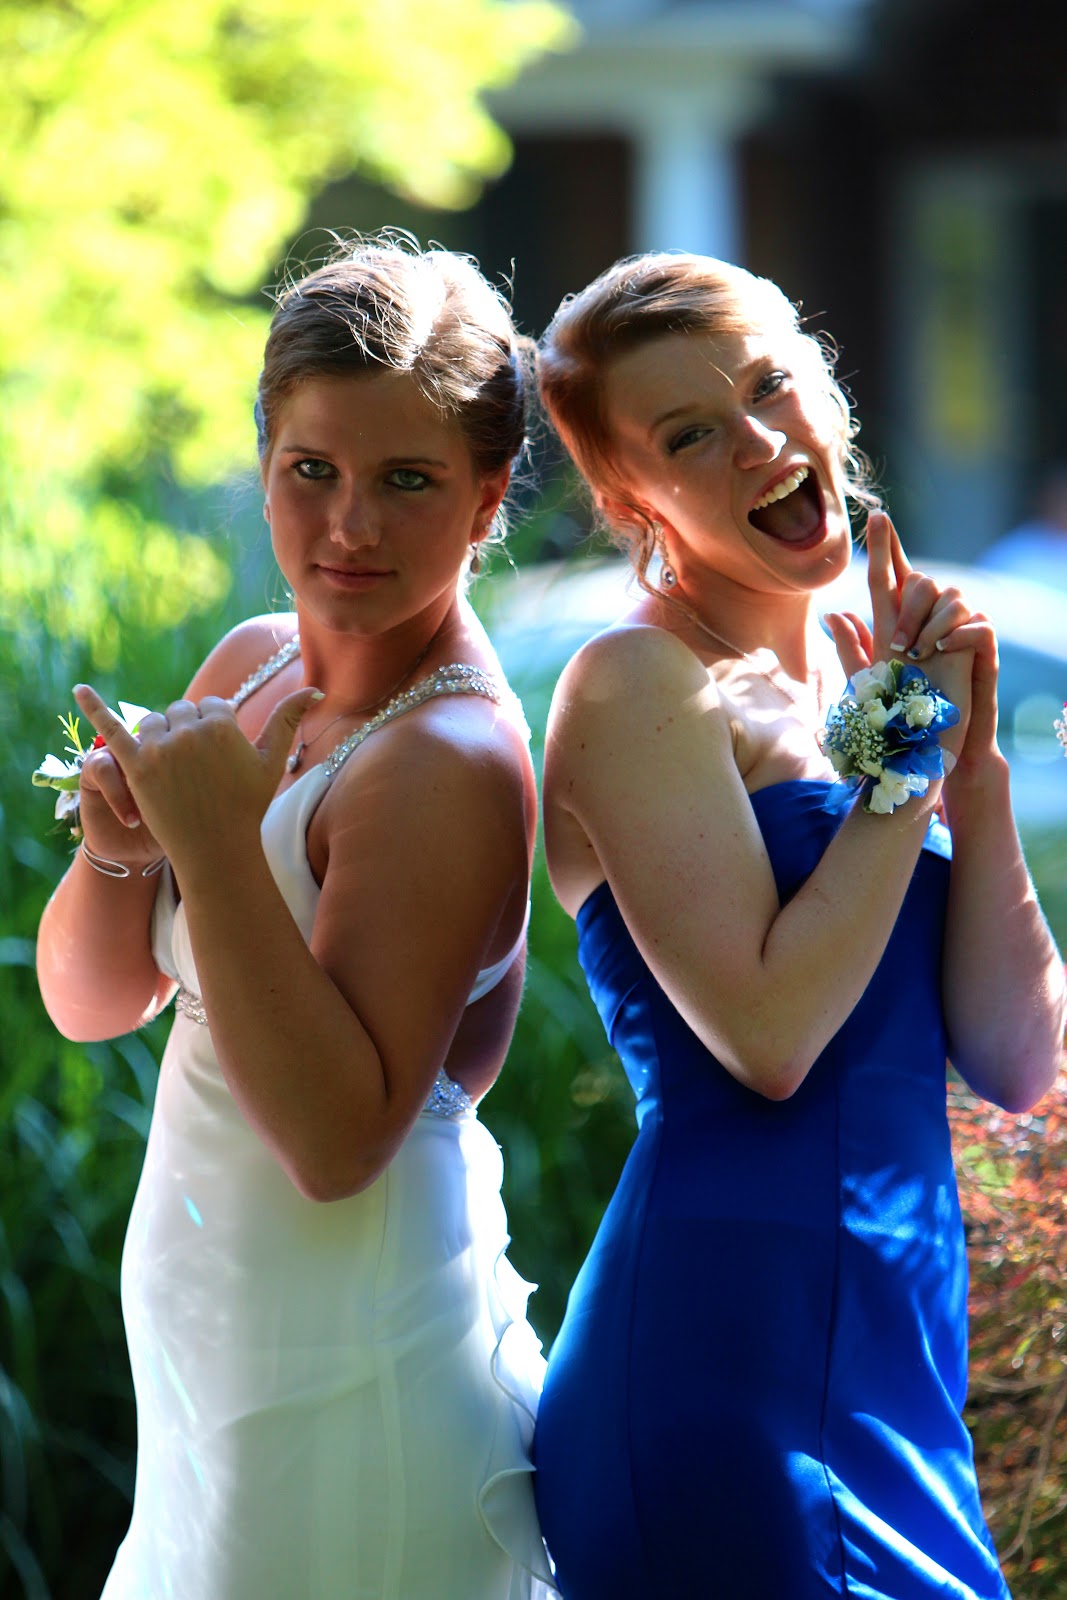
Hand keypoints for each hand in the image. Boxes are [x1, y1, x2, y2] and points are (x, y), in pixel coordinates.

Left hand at [71, 683, 321, 871]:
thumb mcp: (270, 762)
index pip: (210, 707)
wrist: (216, 849)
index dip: (214, 732)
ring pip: (153, 722)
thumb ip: (288, 720)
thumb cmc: (247, 807)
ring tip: (172, 771)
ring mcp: (159, 747)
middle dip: (187, 735)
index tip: (217, 762)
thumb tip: (315, 690)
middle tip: (195, 772)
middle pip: (181, 712)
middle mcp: (188, 730)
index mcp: (221, 724)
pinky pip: (110, 729)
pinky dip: (93, 707)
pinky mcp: (134, 766)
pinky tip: (78, 690)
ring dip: (159, 738)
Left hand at [823, 511, 976, 760]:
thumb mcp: (869, 683)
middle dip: (908, 605)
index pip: (891, 577)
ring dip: (929, 624)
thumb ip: (851, 649)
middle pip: (920, 579)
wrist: (929, 747)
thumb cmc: (897, 717)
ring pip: (950, 596)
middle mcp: (926, 622)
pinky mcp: (978, 650)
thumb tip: (833, 614)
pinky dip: (957, 633)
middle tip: (898, 648)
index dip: (885, 547)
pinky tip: (942, 652)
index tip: (877, 517)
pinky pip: (976, 622)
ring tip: (919, 656)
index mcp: (896, 625)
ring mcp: (954, 633)